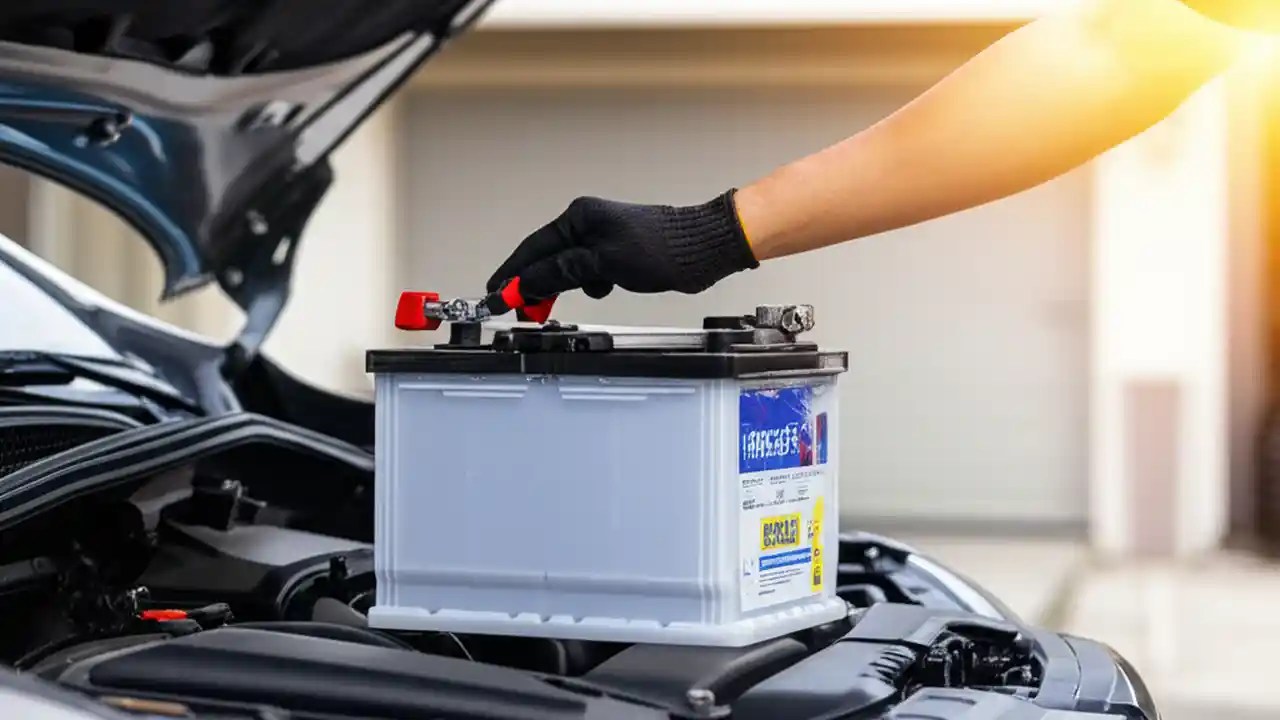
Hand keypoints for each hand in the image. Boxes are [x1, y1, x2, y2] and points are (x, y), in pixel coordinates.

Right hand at [486, 191, 757, 301]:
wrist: (703, 248)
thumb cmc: (661, 249)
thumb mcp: (603, 264)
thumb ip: (560, 273)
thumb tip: (526, 282)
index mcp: (579, 217)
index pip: (532, 249)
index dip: (511, 274)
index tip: (495, 294)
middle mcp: (587, 223)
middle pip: (546, 258)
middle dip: (534, 285)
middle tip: (521, 312)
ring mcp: (601, 237)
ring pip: (566, 267)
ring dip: (562, 287)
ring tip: (557, 305)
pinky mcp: (616, 252)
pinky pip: (587, 271)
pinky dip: (588, 284)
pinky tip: (603, 289)